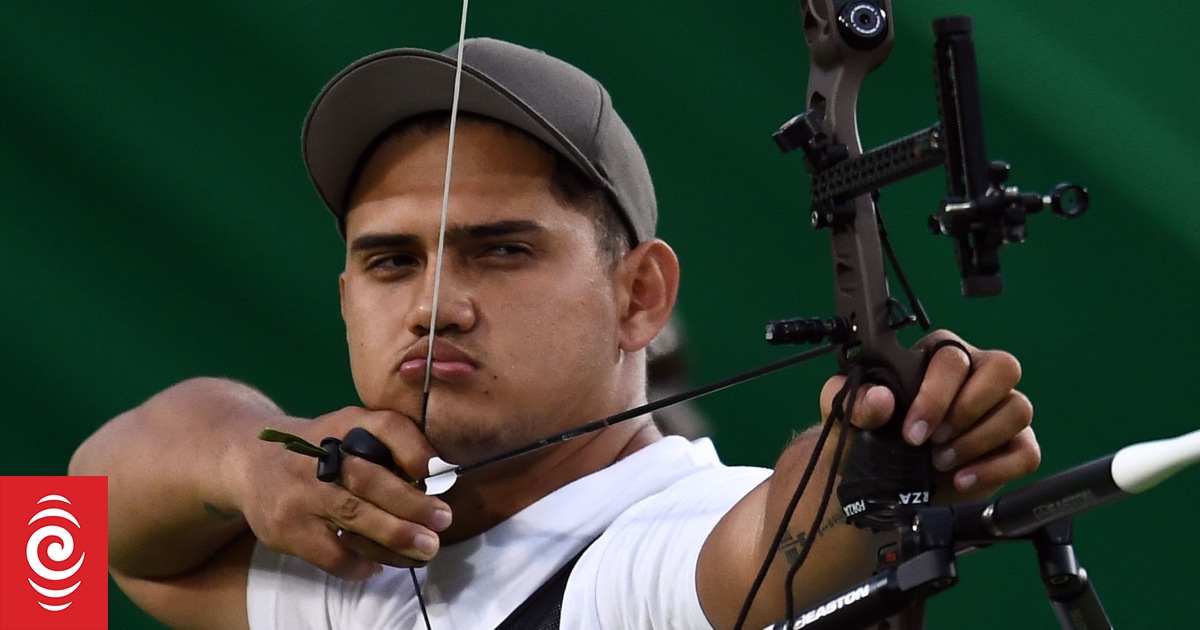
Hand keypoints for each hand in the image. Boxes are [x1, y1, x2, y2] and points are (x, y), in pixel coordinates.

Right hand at [234, 407, 452, 578]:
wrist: (248, 461)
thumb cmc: (318, 449)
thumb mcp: (348, 430)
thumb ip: (388, 446)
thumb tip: (436, 478)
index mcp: (343, 423)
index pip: (383, 426)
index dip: (413, 448)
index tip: (435, 472)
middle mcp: (319, 454)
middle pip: (370, 479)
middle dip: (412, 505)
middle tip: (443, 521)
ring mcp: (300, 493)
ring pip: (355, 518)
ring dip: (396, 538)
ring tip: (425, 550)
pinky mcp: (287, 528)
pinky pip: (332, 553)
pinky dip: (360, 564)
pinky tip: (378, 565)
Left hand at [820, 330, 1038, 501]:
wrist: (879, 477)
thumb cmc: (869, 432)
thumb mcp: (846, 413)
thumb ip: (854, 399)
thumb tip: (881, 399)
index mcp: (937, 356)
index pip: (953, 357)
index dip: (936, 395)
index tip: (913, 432)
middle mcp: (976, 376)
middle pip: (1004, 368)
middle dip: (968, 408)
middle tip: (935, 440)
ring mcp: (999, 411)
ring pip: (1019, 409)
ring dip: (978, 441)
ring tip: (940, 463)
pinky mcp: (1013, 447)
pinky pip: (1028, 452)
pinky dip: (997, 469)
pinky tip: (962, 479)